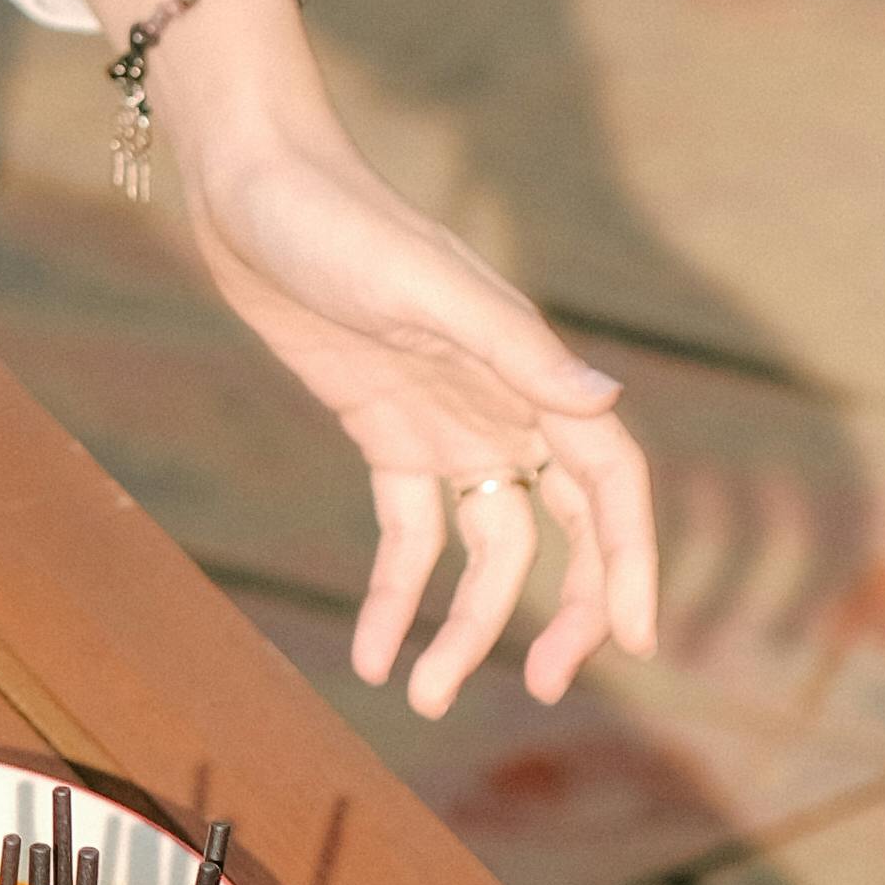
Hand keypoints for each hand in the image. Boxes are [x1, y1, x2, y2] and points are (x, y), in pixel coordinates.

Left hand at [49, 0, 658, 719]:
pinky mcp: (383, 429)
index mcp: (530, 372)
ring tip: (429, 699)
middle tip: (543, 688)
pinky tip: (374, 654)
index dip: (630, 561)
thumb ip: (513, 351)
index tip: (635, 643)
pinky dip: (395, 594)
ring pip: (483, 546)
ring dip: (468, 622)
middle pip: (562, 529)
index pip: (609, 483)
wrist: (249, 186)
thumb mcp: (422, 289)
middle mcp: (502, 402)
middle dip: (565, 611)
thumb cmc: (338, 222)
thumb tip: (603, 408)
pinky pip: (406, 532)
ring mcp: (445, 419)